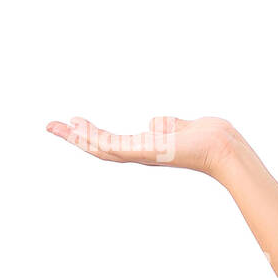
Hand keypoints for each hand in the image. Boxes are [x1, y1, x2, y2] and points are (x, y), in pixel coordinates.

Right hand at [45, 115, 239, 177]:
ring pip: (102, 148)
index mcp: (149, 149)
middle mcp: (143, 154)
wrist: (225, 149)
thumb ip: (168, 125)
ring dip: (77, 138)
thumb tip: (153, 122)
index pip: (115, 143)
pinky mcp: (146, 152)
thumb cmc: (211, 138)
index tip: (75, 123)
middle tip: (51, 126)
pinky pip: (114, 146)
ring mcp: (143, 155)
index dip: (93, 136)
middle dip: (76, 138)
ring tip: (56, 127)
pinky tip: (78, 128)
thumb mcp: (183, 127)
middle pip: (102, 147)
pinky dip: (94, 139)